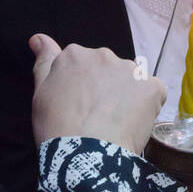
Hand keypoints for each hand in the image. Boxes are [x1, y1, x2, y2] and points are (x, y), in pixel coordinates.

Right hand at [29, 33, 165, 152]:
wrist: (88, 153)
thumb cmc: (58, 127)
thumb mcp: (41, 94)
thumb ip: (44, 62)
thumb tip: (39, 38)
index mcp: (75, 55)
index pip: (80, 64)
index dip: (81, 86)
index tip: (79, 104)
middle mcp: (104, 55)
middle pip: (107, 69)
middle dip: (105, 87)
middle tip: (96, 114)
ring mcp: (131, 70)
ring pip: (131, 79)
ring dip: (126, 94)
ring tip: (116, 120)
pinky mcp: (152, 86)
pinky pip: (153, 92)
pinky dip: (147, 104)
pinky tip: (134, 121)